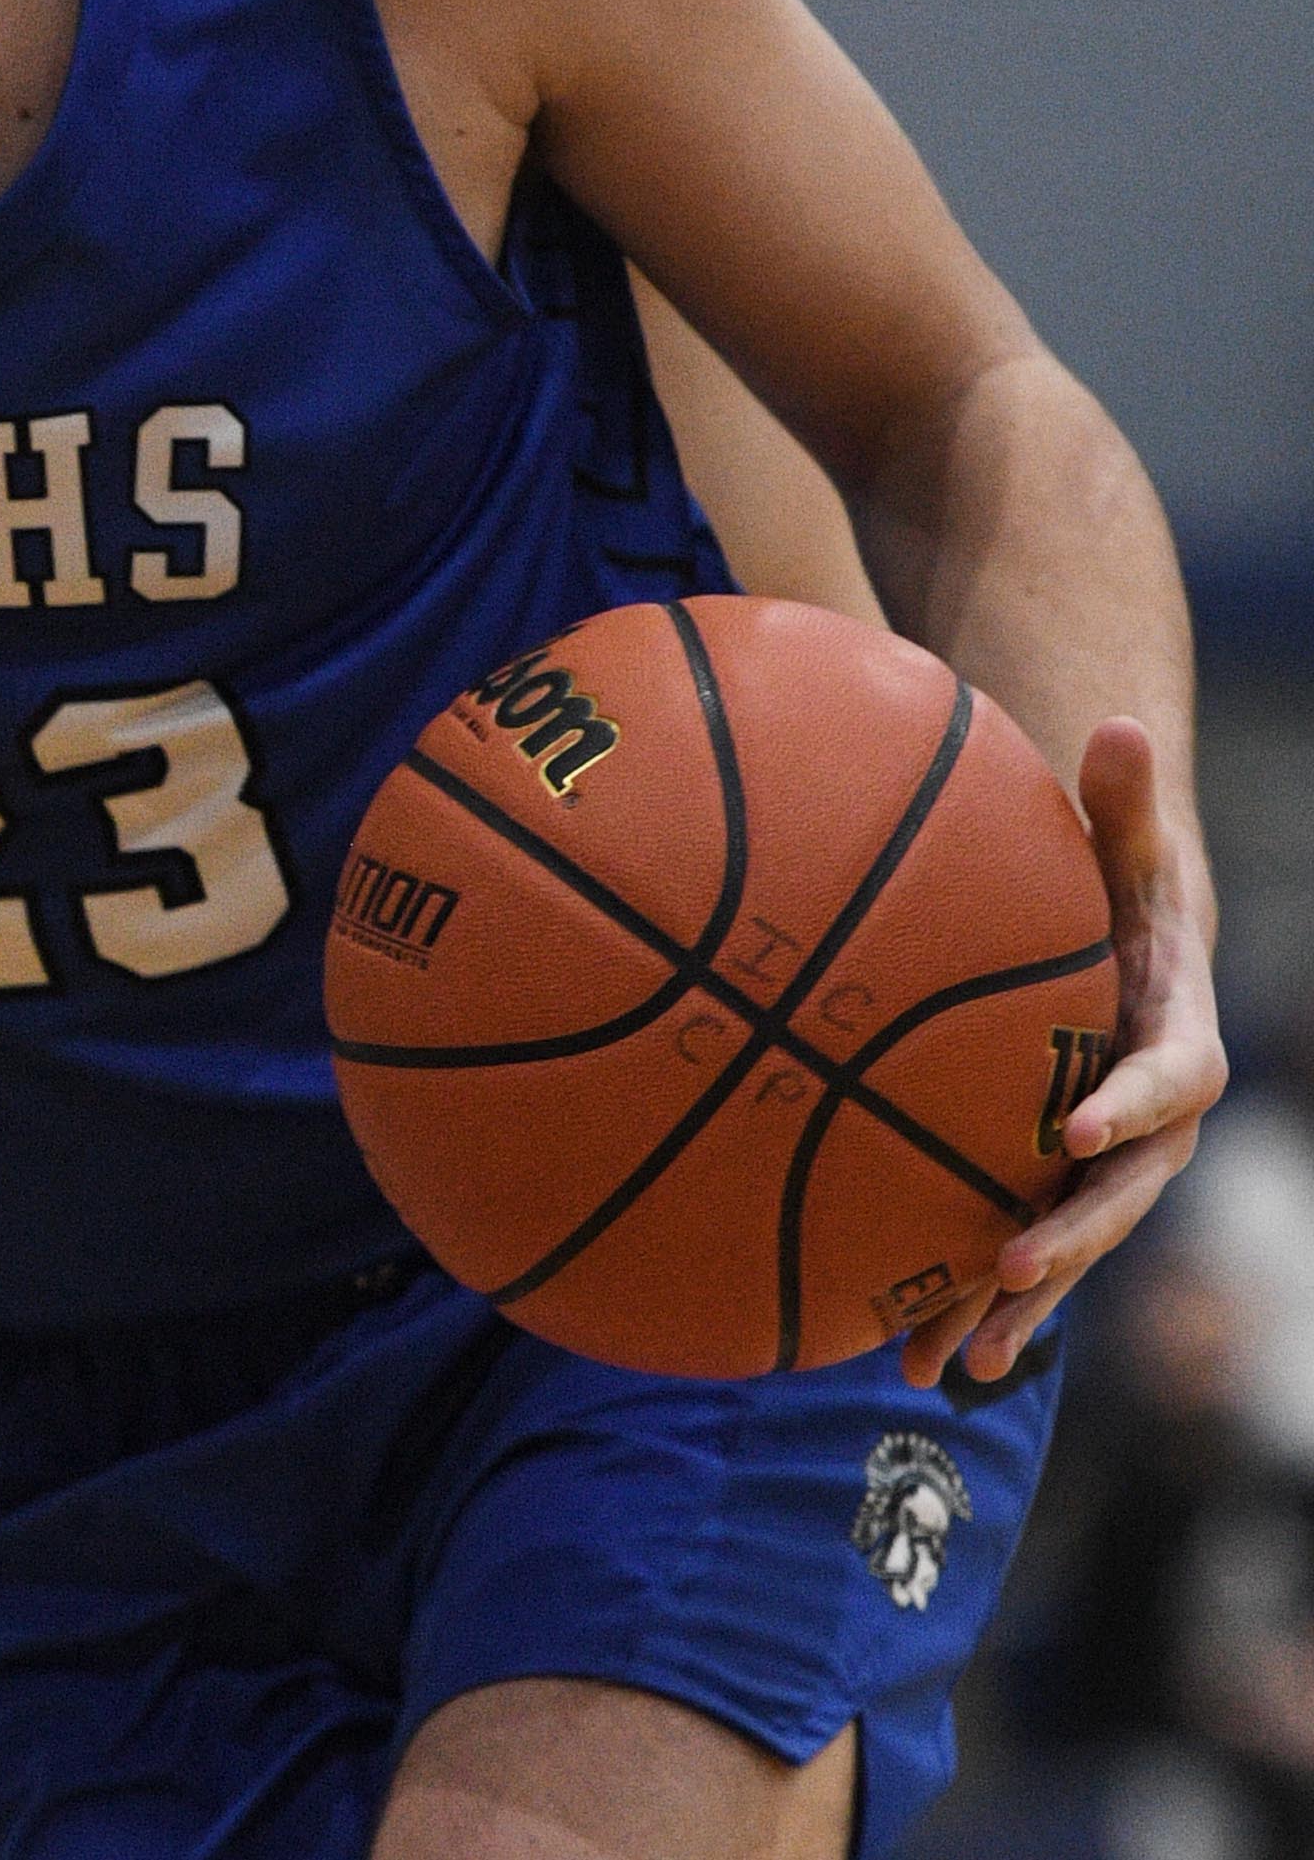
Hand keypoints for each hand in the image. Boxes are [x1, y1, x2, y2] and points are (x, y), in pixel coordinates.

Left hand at [903, 716, 1224, 1387]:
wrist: (1127, 948)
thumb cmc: (1118, 883)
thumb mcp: (1124, 839)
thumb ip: (1120, 797)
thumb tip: (1122, 721)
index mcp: (1176, 1038)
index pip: (1172, 1082)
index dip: (1132, 1107)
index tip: (1078, 1129)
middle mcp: (1151, 1120)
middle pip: (1125, 1194)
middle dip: (1072, 1235)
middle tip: (1009, 1263)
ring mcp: (1105, 1166)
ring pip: (1069, 1247)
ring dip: (1016, 1303)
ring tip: (953, 1357)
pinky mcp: (1051, 1189)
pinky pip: (1016, 1253)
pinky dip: (965, 1304)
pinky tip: (902, 1358)